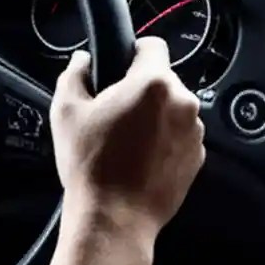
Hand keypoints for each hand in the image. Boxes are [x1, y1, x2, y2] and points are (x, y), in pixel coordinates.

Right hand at [50, 36, 205, 241]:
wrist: (114, 218)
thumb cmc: (91, 166)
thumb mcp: (66, 112)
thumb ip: (75, 74)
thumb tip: (82, 61)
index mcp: (154, 83)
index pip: (153, 45)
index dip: (134, 52)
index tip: (122, 66)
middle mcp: (183, 103)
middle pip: (163, 80)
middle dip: (142, 90)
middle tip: (115, 112)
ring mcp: (195, 132)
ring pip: (173, 109)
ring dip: (155, 116)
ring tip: (127, 141)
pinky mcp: (198, 157)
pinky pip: (181, 136)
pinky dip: (165, 141)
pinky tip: (141, 158)